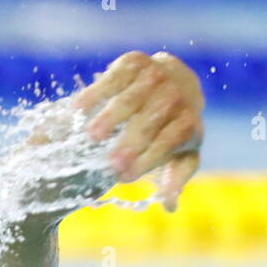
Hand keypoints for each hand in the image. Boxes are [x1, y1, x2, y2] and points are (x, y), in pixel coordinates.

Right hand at [74, 51, 204, 211]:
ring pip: (130, 99)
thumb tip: (170, 205)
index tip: (123, 177)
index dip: (146, 160)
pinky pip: (113, 77)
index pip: (168, 142)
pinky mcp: (136, 61)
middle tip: (109, 163)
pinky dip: (95, 93)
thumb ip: (175, 179)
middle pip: (150, 122)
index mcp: (188, 125)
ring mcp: (156, 76)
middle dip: (130, 144)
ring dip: (110, 118)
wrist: (177, 82)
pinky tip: (78, 109)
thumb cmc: (173, 130)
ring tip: (91, 136)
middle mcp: (176, 96)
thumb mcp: (181, 156)